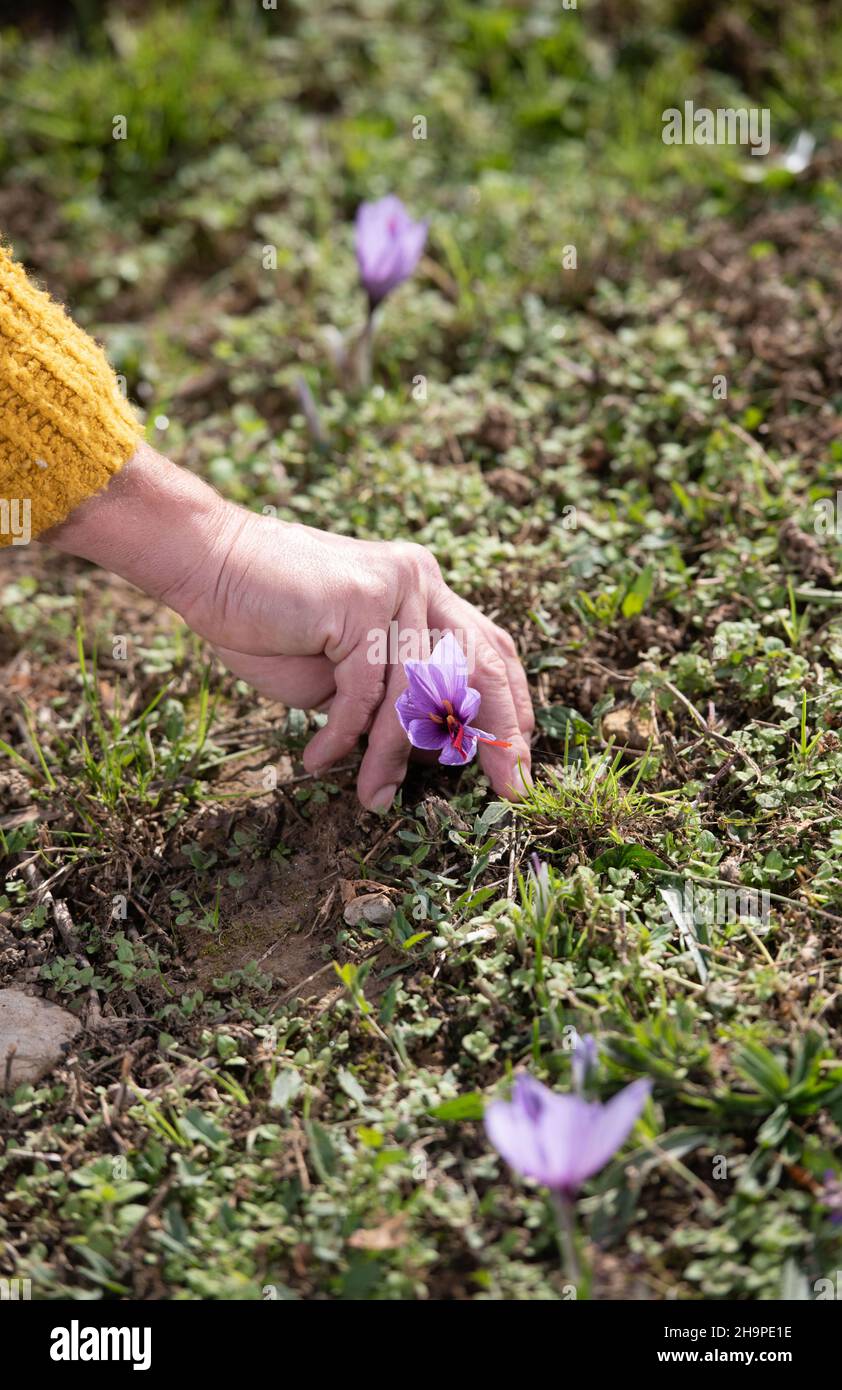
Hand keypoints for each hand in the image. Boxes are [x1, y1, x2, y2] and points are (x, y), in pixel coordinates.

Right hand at [47, 445, 533, 809]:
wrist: (207, 564)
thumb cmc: (270, 619)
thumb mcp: (344, 668)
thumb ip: (389, 696)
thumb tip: (430, 751)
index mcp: (425, 589)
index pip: (489, 648)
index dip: (513, 701)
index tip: (519, 753)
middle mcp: (421, 581)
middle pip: (481, 667)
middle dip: (497, 734)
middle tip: (508, 788)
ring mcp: (394, 587)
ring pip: (414, 692)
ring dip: (390, 756)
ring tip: (371, 797)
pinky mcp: (360, 600)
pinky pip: (365, 689)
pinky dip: (343, 734)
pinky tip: (319, 758)